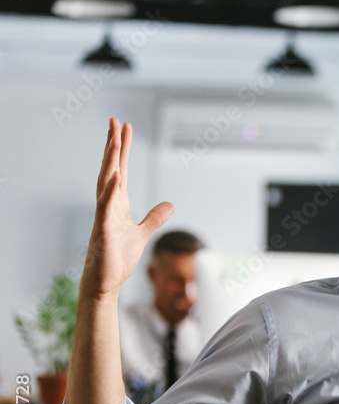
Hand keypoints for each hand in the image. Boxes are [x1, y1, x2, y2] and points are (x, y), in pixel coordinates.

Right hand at [84, 118, 173, 297]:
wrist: (105, 282)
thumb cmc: (117, 257)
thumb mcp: (143, 233)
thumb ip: (155, 218)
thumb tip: (170, 204)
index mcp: (117, 204)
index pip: (120, 170)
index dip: (122, 149)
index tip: (124, 127)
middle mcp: (108, 205)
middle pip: (110, 169)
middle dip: (112, 146)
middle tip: (115, 121)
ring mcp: (104, 217)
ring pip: (106, 184)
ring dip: (109, 163)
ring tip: (113, 140)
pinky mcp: (104, 232)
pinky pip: (106, 209)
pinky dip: (110, 192)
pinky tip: (115, 177)